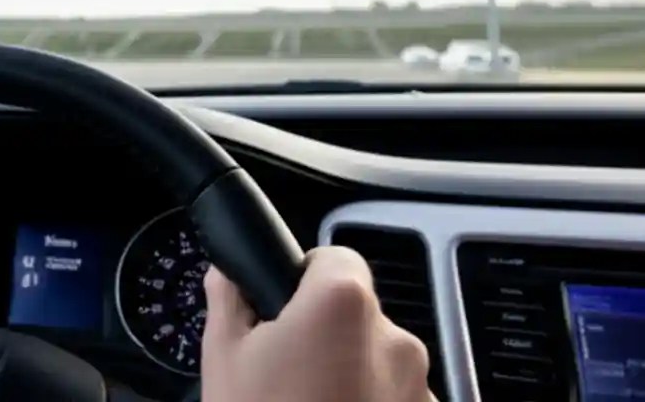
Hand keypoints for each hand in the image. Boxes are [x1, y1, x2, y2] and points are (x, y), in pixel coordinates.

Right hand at [202, 246, 434, 401]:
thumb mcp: (223, 357)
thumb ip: (230, 300)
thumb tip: (228, 277)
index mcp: (342, 304)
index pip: (335, 256)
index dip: (305, 277)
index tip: (284, 306)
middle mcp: (395, 339)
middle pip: (358, 313)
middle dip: (327, 333)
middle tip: (285, 369)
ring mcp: (420, 389)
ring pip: (379, 361)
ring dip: (352, 374)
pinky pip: (396, 400)